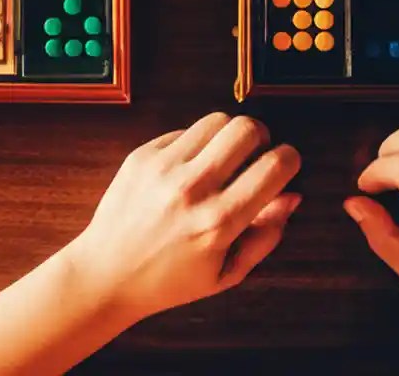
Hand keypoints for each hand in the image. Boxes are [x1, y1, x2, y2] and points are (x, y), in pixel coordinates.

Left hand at [65, 113, 301, 320]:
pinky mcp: (141, 156)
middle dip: (262, 137)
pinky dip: (197, 144)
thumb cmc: (170, 280)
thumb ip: (266, 235)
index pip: (275, 166)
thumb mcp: (227, 272)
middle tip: (255, 156)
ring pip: (217, 119)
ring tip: (224, 158)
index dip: (290, 160)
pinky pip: (185, 130)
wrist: (106, 274)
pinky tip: (190, 168)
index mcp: (219, 222)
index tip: (284, 168)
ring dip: (230, 134)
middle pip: (247, 128)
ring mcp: (163, 168)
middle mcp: (191, 189)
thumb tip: (292, 195)